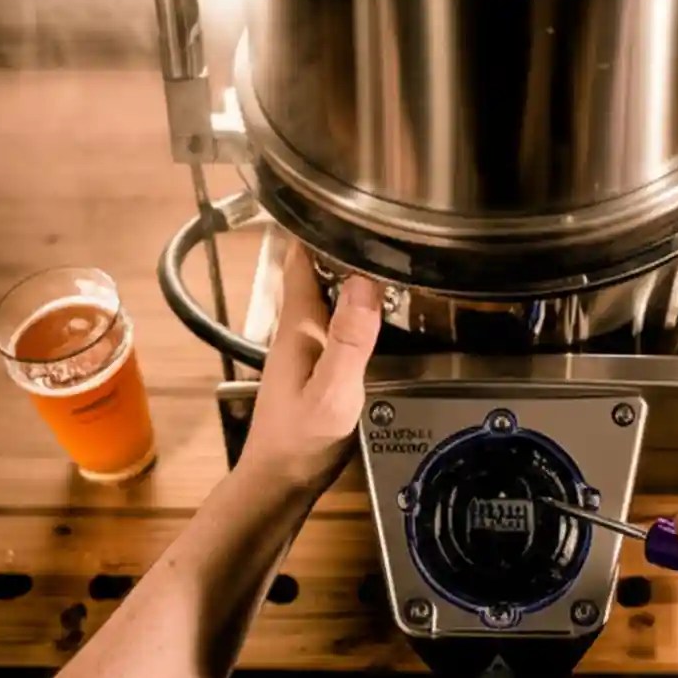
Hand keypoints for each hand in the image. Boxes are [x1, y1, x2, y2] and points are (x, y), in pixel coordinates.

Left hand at [242, 242, 381, 491]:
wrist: (280, 484)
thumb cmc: (303, 441)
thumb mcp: (333, 392)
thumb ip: (351, 340)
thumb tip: (369, 281)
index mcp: (299, 324)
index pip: (301, 256)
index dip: (320, 222)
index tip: (349, 194)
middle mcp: (300, 329)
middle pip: (320, 270)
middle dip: (347, 242)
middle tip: (390, 220)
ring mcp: (308, 349)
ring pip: (332, 295)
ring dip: (355, 273)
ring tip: (397, 255)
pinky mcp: (319, 368)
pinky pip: (342, 322)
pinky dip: (362, 307)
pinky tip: (389, 313)